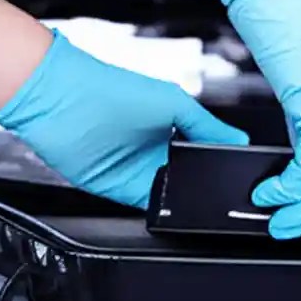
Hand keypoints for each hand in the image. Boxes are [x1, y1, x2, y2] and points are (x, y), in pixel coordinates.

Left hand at [0, 29, 248, 207]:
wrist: (62, 101)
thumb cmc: (112, 89)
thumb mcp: (174, 102)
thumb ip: (207, 126)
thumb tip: (239, 140)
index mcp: (172, 127)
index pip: (202, 152)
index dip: (218, 163)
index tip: (236, 173)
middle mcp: (155, 150)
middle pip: (188, 177)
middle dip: (202, 185)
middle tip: (221, 193)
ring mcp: (136, 170)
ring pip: (169, 194)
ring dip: (181, 199)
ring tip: (197, 200)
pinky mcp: (117, 188)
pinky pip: (145, 207)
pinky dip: (158, 210)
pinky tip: (170, 206)